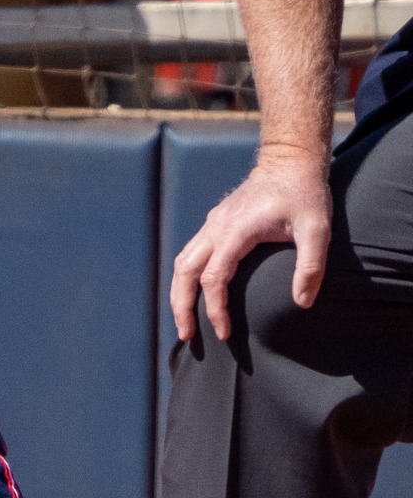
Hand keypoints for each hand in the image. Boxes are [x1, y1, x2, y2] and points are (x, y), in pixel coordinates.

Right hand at [170, 152, 332, 341]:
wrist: (289, 160)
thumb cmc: (305, 194)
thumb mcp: (318, 230)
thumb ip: (310, 266)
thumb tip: (303, 303)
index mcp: (235, 232)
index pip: (213, 278)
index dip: (215, 309)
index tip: (224, 333)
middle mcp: (216, 228)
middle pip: (184, 271)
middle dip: (181, 306)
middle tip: (187, 337)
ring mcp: (213, 224)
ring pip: (183, 261)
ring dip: (179, 292)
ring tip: (185, 320)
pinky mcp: (217, 222)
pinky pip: (192, 252)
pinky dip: (188, 277)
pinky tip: (197, 291)